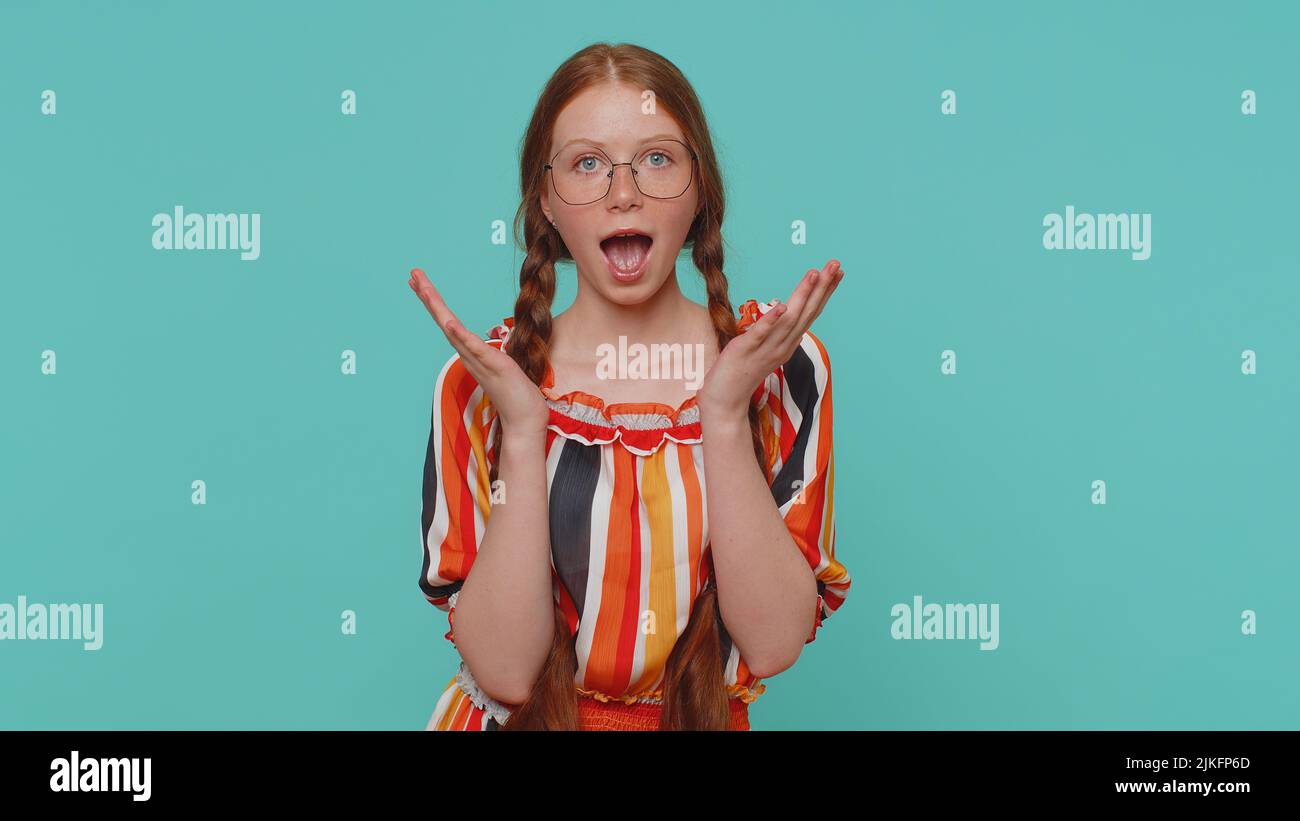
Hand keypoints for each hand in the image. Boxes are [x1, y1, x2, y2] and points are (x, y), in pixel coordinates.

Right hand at [408, 268, 550, 435]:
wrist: (525, 421)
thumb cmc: (517, 395)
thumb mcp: (504, 366)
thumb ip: (494, 355)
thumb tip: (492, 346)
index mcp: (471, 353)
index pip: (450, 323)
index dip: (436, 303)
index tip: (422, 284)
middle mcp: (469, 356)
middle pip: (444, 321)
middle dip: (428, 297)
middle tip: (413, 274)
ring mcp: (479, 361)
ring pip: (453, 329)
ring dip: (437, 307)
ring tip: (423, 286)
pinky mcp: (494, 366)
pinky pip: (474, 348)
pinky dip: (459, 335)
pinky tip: (448, 322)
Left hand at [696, 259, 844, 420]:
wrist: (725, 399)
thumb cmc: (742, 371)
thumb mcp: (766, 347)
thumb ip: (777, 331)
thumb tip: (785, 311)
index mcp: (789, 342)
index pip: (811, 313)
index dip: (825, 292)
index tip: (837, 271)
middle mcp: (783, 345)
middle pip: (808, 312)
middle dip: (823, 287)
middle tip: (835, 264)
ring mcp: (766, 348)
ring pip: (790, 319)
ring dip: (803, 295)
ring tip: (814, 273)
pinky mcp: (746, 350)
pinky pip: (762, 333)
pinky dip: (772, 319)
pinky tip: (782, 305)